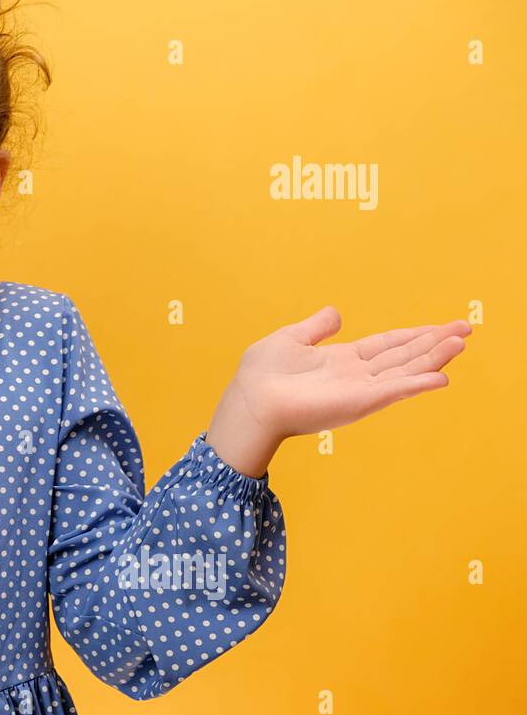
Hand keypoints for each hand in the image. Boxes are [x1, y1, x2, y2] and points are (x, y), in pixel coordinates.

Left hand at [206, 306, 473, 477]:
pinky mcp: (357, 402)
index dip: (415, 334)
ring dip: (434, 357)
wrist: (249, 400)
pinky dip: (417, 383)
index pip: (388, 344)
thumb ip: (317, 327)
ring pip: (405, 370)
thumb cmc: (260, 375)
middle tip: (466, 329)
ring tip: (461, 343)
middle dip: (435, 342)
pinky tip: (440, 377)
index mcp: (342, 359)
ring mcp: (359, 389)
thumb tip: (335, 312)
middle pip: (404, 355)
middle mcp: (356, 375)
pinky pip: (393, 391)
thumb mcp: (290, 338)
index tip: (443, 326)